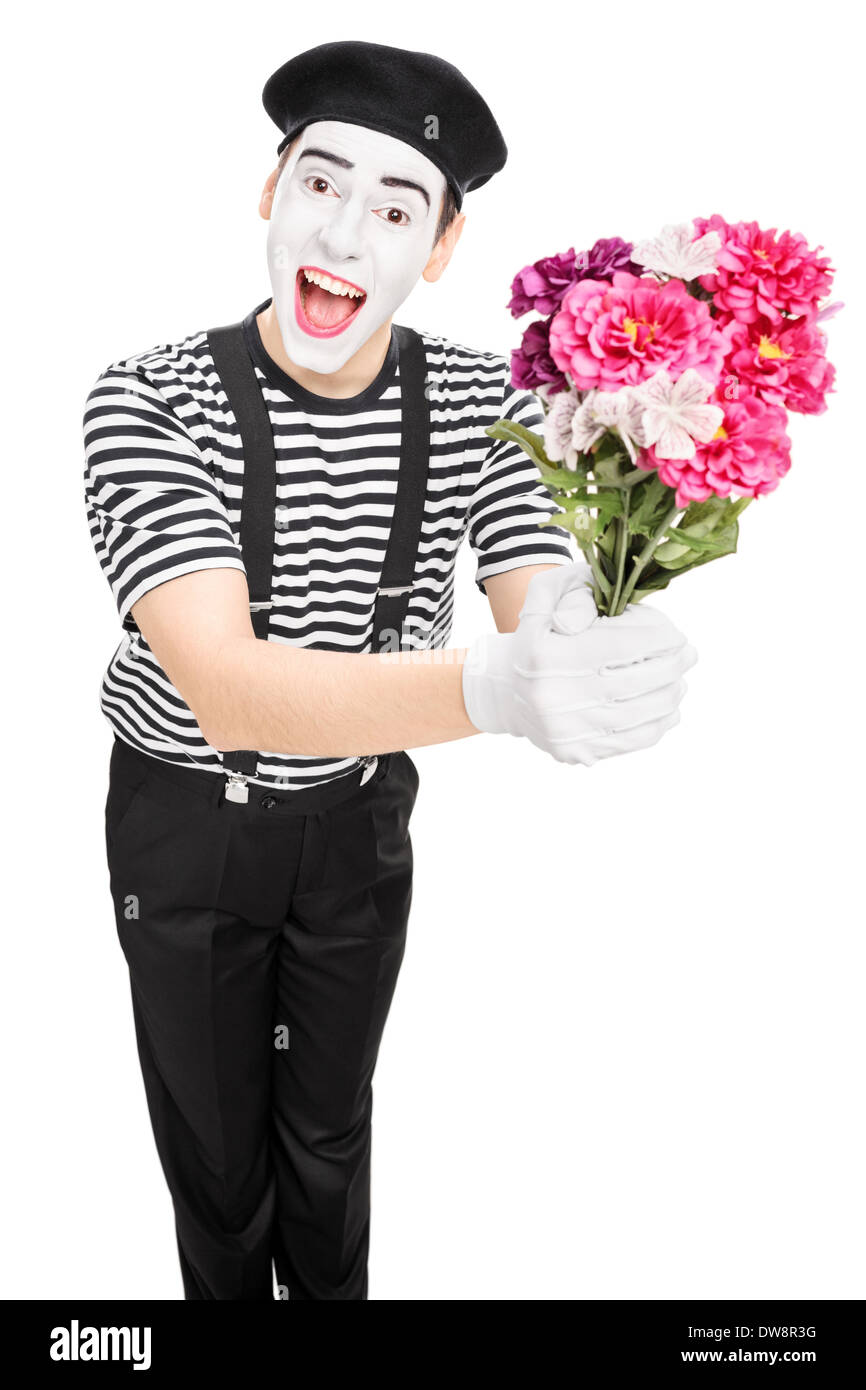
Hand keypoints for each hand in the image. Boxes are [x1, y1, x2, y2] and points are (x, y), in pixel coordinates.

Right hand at [462, 563, 697, 765]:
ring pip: (639, 714)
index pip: (622, 644)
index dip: (660, 637)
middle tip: (689, 654)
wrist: (507, 689)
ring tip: (680, 679)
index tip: (675, 632)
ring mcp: (565, 730)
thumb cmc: (540, 633)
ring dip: (671, 694)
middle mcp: (553, 696)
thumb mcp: (547, 596)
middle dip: (673, 665)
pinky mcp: (575, 752)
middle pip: (636, 681)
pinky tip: (667, 706)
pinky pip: (631, 740)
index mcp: (547, 654)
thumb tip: (590, 619)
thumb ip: (575, 593)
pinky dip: (658, 723)